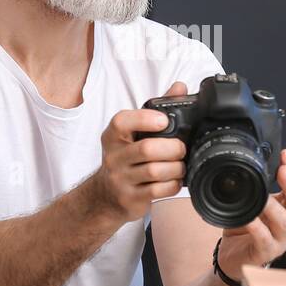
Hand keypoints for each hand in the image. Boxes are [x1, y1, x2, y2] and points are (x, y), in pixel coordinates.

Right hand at [88, 81, 190, 223]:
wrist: (104, 196)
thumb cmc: (124, 159)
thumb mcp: (132, 133)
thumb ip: (155, 109)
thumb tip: (179, 87)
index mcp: (113, 136)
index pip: (122, 122)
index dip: (145, 119)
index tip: (164, 121)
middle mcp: (114, 156)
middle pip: (146, 149)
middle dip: (172, 148)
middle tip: (181, 149)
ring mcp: (120, 179)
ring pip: (154, 171)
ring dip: (176, 168)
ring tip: (181, 165)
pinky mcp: (130, 198)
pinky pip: (157, 191)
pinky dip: (173, 185)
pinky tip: (175, 180)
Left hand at [217, 148, 285, 274]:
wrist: (236, 256)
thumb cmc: (250, 227)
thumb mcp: (259, 203)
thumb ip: (262, 186)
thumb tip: (259, 160)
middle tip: (282, 169)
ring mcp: (281, 240)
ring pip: (284, 222)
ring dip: (274, 207)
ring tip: (264, 196)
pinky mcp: (267, 252)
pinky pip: (264, 239)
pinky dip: (257, 227)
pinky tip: (249, 219)